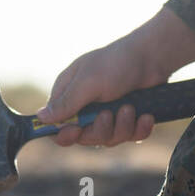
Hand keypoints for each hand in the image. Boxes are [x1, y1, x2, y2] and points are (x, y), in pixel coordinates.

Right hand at [38, 7, 194, 147]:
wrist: (153, 56)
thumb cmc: (116, 63)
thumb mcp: (88, 83)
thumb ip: (66, 103)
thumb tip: (40, 118)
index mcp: (70, 94)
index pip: (58, 125)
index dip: (64, 134)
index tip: (75, 132)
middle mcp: (87, 106)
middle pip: (86, 137)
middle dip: (101, 130)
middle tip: (109, 114)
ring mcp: (109, 113)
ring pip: (109, 139)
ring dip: (122, 126)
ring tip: (131, 108)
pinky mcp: (129, 118)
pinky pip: (130, 136)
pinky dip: (139, 129)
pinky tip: (146, 116)